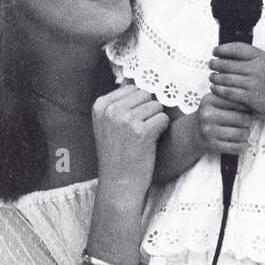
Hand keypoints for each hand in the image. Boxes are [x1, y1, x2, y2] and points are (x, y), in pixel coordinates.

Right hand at [92, 83, 168, 198]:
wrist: (119, 184)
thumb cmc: (117, 155)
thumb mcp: (107, 125)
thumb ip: (118, 103)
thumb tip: (135, 81)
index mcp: (100, 105)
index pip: (131, 88)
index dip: (138, 105)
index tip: (131, 123)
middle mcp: (111, 110)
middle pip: (145, 94)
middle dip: (148, 111)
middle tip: (139, 131)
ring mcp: (126, 119)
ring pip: (156, 105)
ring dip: (155, 121)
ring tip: (144, 138)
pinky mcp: (142, 131)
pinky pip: (163, 118)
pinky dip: (162, 130)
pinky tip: (151, 142)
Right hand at [195, 92, 253, 156]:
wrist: (193, 133)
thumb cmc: (210, 115)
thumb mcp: (215, 101)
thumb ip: (230, 98)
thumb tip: (253, 104)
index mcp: (209, 100)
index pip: (238, 102)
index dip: (247, 107)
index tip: (247, 110)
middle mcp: (207, 114)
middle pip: (242, 118)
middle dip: (248, 121)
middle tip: (247, 123)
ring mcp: (208, 130)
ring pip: (240, 133)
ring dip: (246, 134)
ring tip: (244, 132)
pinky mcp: (211, 145)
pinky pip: (235, 147)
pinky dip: (243, 146)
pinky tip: (244, 144)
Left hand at [208, 43, 264, 121]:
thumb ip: (249, 57)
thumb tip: (226, 53)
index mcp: (260, 56)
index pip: (236, 48)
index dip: (222, 49)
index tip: (215, 51)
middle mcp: (256, 68)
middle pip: (227, 64)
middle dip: (215, 64)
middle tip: (211, 65)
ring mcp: (253, 83)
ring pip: (226, 78)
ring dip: (215, 77)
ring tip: (212, 77)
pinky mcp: (250, 97)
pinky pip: (229, 92)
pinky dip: (219, 90)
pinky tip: (215, 88)